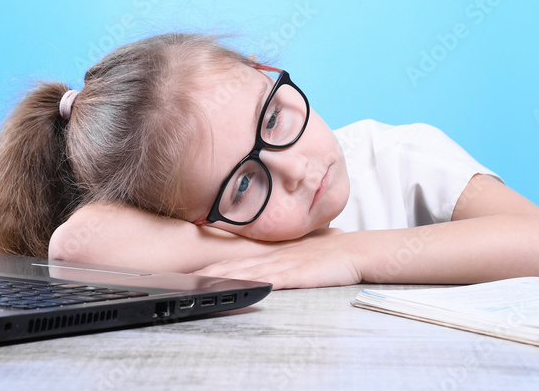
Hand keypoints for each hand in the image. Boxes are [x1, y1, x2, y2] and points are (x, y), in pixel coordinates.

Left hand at [194, 228, 360, 288]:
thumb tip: (269, 269)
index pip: (237, 259)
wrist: (355, 250)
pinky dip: (251, 283)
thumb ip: (284, 260)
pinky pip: (269, 280)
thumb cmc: (332, 254)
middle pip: (234, 265)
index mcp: (273, 253)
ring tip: (199, 283)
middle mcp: (274, 256)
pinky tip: (238, 286)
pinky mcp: (296, 274)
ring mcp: (283, 264)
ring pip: (245, 271)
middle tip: (183, 278)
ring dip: (222, 277)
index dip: (214, 263)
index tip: (192, 270)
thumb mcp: (302, 255)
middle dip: (208, 272)